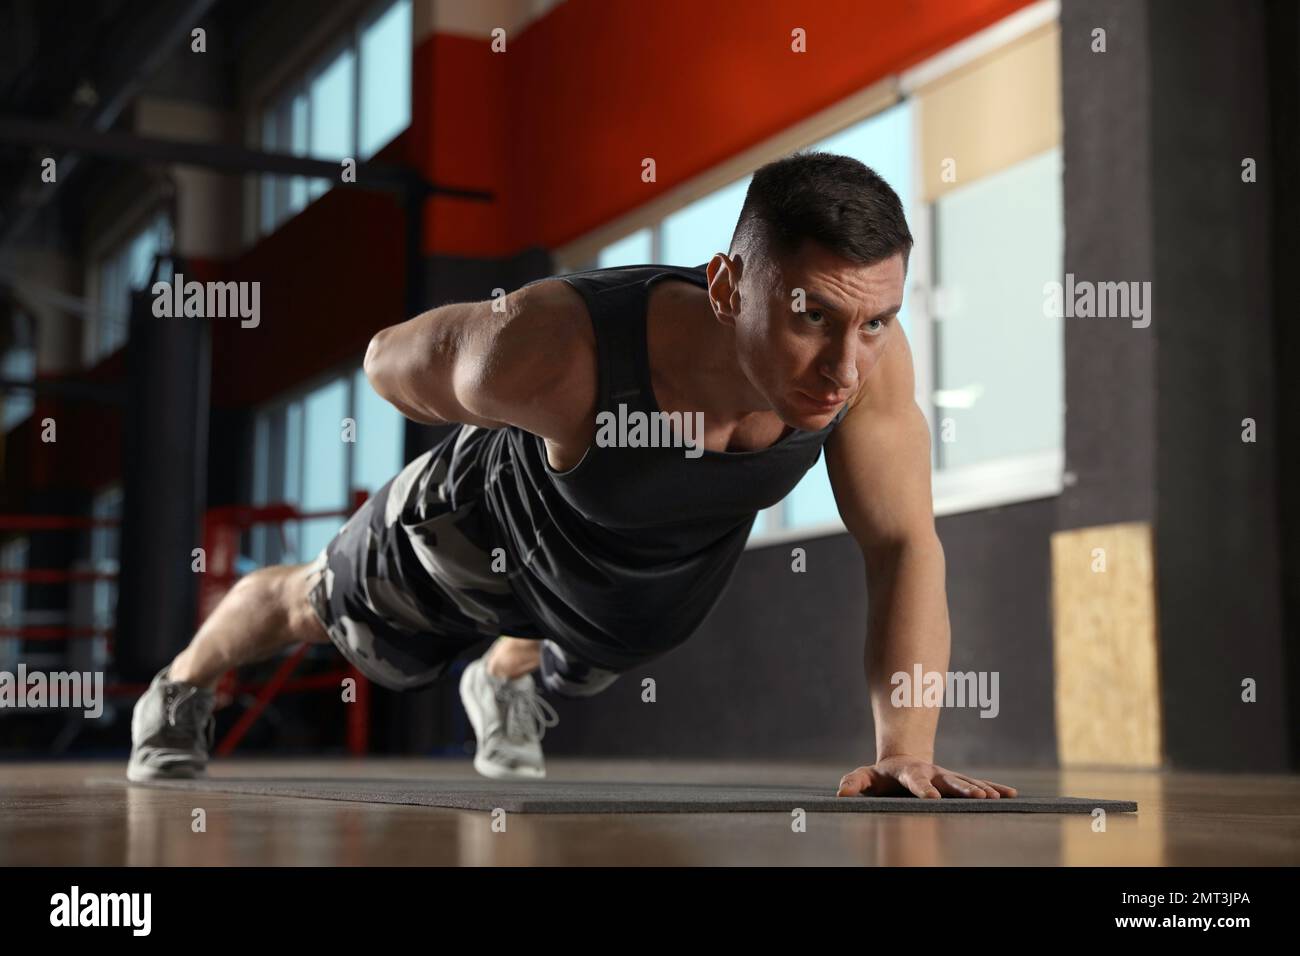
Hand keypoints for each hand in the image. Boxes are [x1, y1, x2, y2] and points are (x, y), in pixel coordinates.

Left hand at [837, 755, 1017, 798]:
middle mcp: (932, 773)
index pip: (916, 782)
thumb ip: (854, 783)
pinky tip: (1011, 795)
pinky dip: (995, 788)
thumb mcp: (865, 777)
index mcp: (909, 773)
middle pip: (949, 780)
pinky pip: (979, 783)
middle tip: (978, 796)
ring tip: (997, 797)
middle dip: (963, 788)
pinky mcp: (958, 780)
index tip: (932, 798)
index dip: (923, 789)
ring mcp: (947, 776)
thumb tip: (841, 794)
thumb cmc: (881, 776)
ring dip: (982, 788)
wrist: (902, 759)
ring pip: (967, 781)